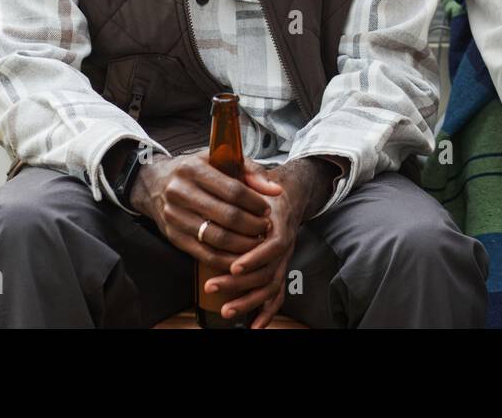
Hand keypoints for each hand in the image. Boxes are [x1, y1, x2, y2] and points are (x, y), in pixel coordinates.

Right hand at [131, 151, 281, 274]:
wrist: (155, 183)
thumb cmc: (197, 170)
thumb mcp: (219, 161)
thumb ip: (250, 172)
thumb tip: (276, 190)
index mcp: (193, 169)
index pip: (233, 190)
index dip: (255, 203)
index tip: (267, 209)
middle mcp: (180, 192)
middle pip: (227, 216)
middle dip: (253, 225)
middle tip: (266, 227)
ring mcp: (174, 217)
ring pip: (217, 238)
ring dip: (243, 244)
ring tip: (257, 241)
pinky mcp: (173, 237)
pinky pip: (204, 254)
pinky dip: (227, 258)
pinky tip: (241, 255)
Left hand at [202, 159, 326, 327]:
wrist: (288, 193)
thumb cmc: (264, 188)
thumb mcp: (256, 176)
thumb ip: (252, 176)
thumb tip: (253, 180)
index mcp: (281, 223)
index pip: (273, 246)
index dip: (254, 257)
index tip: (232, 266)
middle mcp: (285, 245)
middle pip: (268, 272)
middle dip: (240, 283)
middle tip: (213, 286)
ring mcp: (284, 259)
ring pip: (270, 287)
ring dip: (248, 300)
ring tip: (225, 310)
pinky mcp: (279, 269)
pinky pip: (277, 295)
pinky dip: (267, 313)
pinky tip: (253, 326)